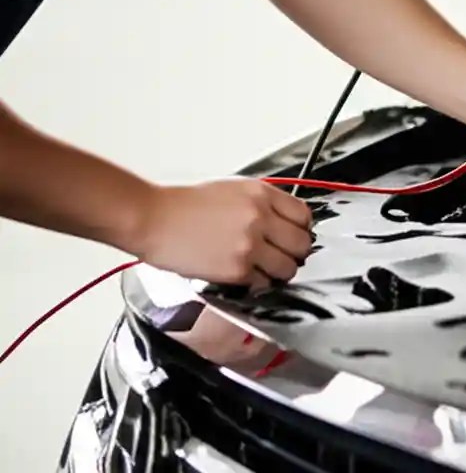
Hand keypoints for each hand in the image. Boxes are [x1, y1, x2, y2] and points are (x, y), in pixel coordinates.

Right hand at [127, 179, 313, 288]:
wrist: (152, 219)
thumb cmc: (184, 205)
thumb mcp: (232, 190)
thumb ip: (262, 204)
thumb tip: (285, 222)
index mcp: (261, 194)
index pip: (304, 215)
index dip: (301, 229)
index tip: (295, 236)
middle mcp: (260, 217)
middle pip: (301, 244)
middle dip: (295, 253)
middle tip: (284, 257)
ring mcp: (250, 244)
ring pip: (288, 268)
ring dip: (279, 272)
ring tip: (264, 270)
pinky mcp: (237, 269)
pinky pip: (263, 283)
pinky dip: (257, 284)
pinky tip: (245, 276)